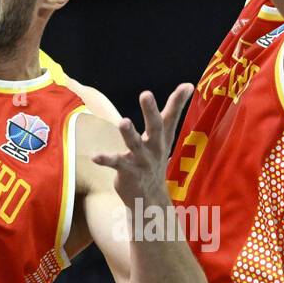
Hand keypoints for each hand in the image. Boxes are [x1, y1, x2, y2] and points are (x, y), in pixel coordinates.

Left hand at [93, 84, 194, 204]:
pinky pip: (116, 164)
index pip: (172, 116)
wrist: (150, 197)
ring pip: (135, 145)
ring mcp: (141, 160)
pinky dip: (106, 159)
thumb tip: (188, 84)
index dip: (178, 101)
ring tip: (124, 121)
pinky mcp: (127, 171)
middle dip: (150, 111)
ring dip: (129, 133)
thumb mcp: (165, 136)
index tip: (186, 86)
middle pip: (155, 127)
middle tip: (146, 94)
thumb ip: (172, 112)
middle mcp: (155, 147)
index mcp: (163, 137)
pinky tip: (95, 156)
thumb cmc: (154, 158)